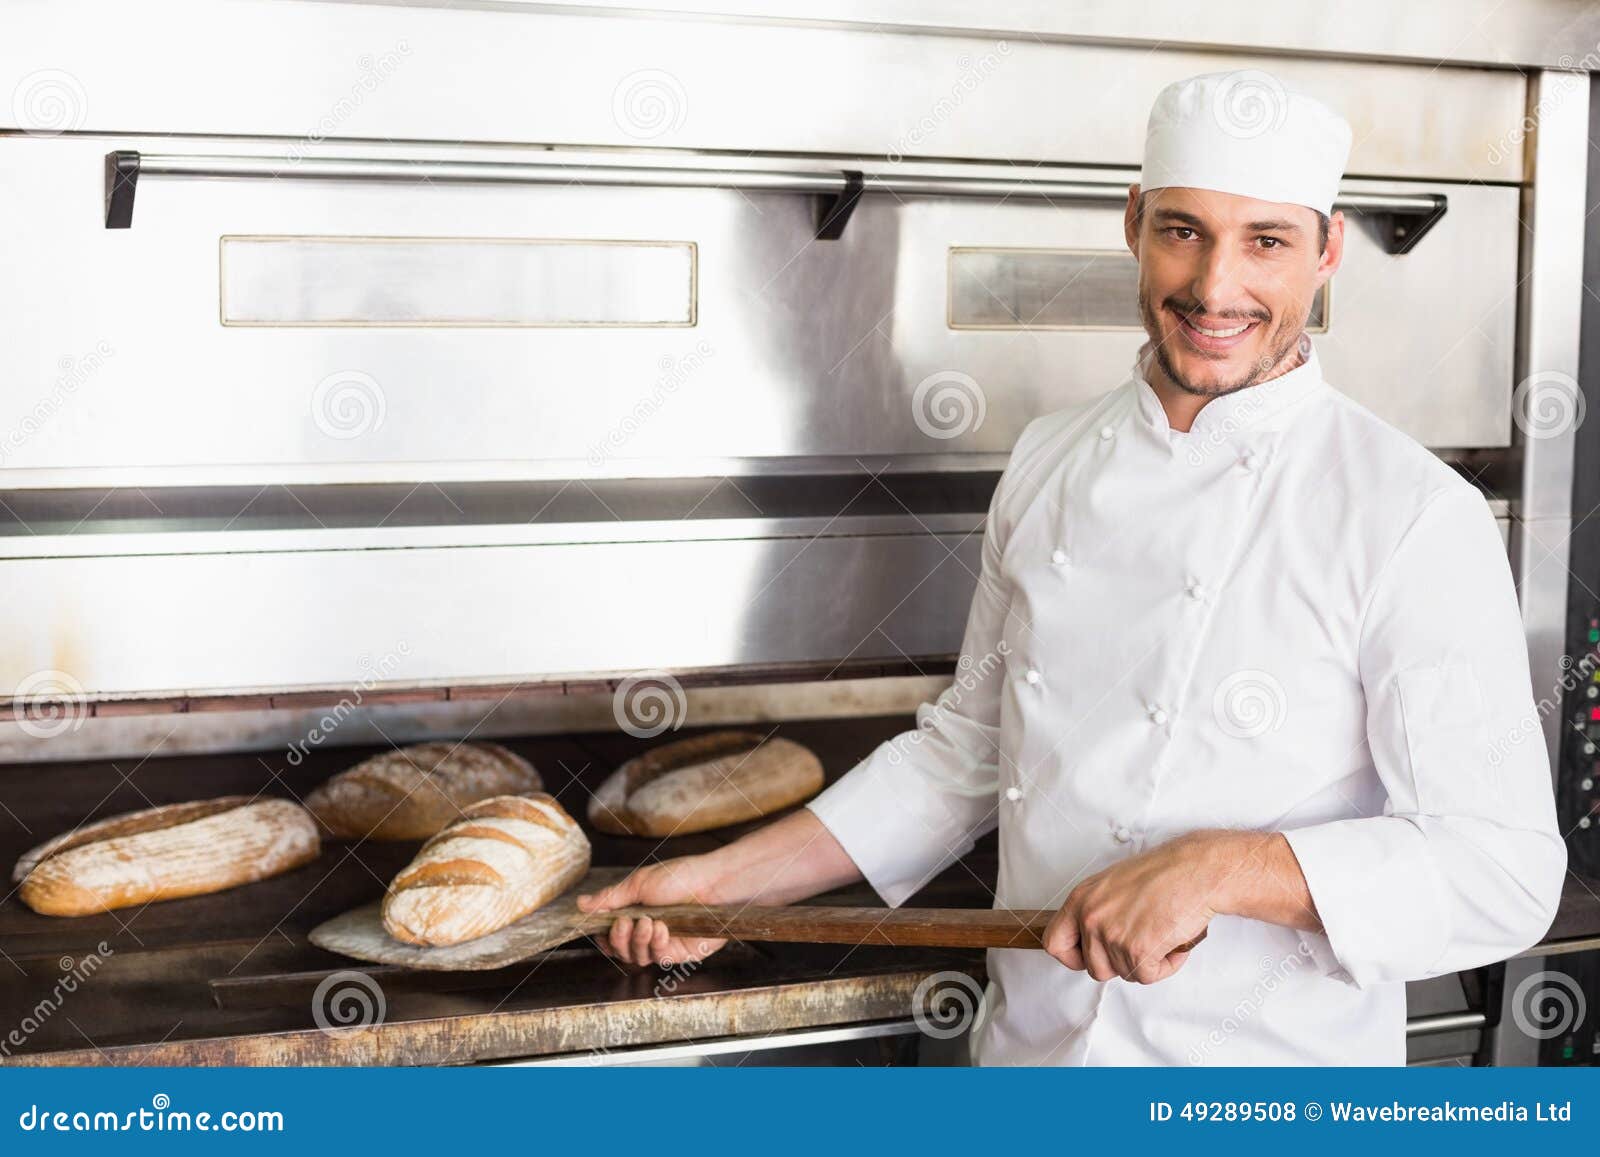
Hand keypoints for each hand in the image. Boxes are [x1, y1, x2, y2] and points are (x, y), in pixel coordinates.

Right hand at [576, 855, 729, 967]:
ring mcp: (665, 944)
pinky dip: (656, 945)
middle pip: (621, 951)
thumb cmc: (682, 876)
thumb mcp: (639, 883)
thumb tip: (581, 903)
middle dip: (619, 939)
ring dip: (638, 940)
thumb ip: (610, 898)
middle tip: (624, 923)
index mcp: (637, 913)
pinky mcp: (682, 954)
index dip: (604, 936)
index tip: (602, 928)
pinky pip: (659, 959)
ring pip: (638, 957)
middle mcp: (649, 931)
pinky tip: (662, 929)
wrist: (715, 883)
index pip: (611, 935)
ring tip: (648, 922)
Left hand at [1042, 831, 1241, 984]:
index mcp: (1081, 900)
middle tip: (1140, 943)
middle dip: (1120, 963)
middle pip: (1094, 968)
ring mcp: (1112, 935)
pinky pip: (1148, 977)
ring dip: (1145, 963)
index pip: (1054, 943)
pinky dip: (1164, 966)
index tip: (1087, 958)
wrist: (1195, 870)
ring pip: (1124, 974)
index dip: (1071, 957)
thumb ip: (1096, 911)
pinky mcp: (1136, 951)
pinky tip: (1172, 943)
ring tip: (1160, 936)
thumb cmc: (1163, 873)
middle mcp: (1091, 917)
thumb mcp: (1112, 885)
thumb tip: (1092, 938)